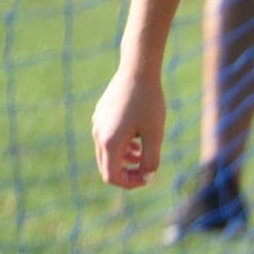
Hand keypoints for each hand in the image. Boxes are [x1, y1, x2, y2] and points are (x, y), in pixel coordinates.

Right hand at [91, 68, 165, 190]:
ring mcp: (97, 123)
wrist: (137, 70)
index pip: (112, 176)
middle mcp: (98, 134)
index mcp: (109, 142)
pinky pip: (108, 138)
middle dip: (127, 173)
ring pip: (108, 153)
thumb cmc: (149, 102)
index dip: (130, 183)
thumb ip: (151, 159)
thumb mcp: (155, 134)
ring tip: (144, 154)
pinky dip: (122, 146)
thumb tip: (147, 177)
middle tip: (147, 171)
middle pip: (107, 166)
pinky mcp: (101, 114)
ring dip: (125, 159)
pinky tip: (138, 140)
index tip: (148, 178)